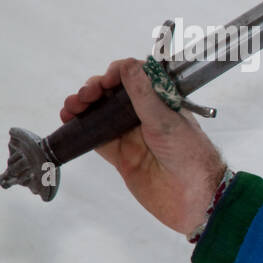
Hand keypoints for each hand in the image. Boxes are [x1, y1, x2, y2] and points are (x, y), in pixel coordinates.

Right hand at [59, 57, 227, 234]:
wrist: (194, 197)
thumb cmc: (189, 155)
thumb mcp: (166, 120)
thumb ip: (144, 94)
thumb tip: (128, 65)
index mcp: (162, 103)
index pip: (136, 78)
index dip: (117, 74)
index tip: (106, 81)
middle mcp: (145, 116)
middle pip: (113, 94)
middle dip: (95, 89)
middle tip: (86, 95)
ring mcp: (131, 135)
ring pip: (100, 113)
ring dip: (83, 105)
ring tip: (72, 106)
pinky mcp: (120, 155)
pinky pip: (95, 137)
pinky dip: (80, 127)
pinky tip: (69, 120)